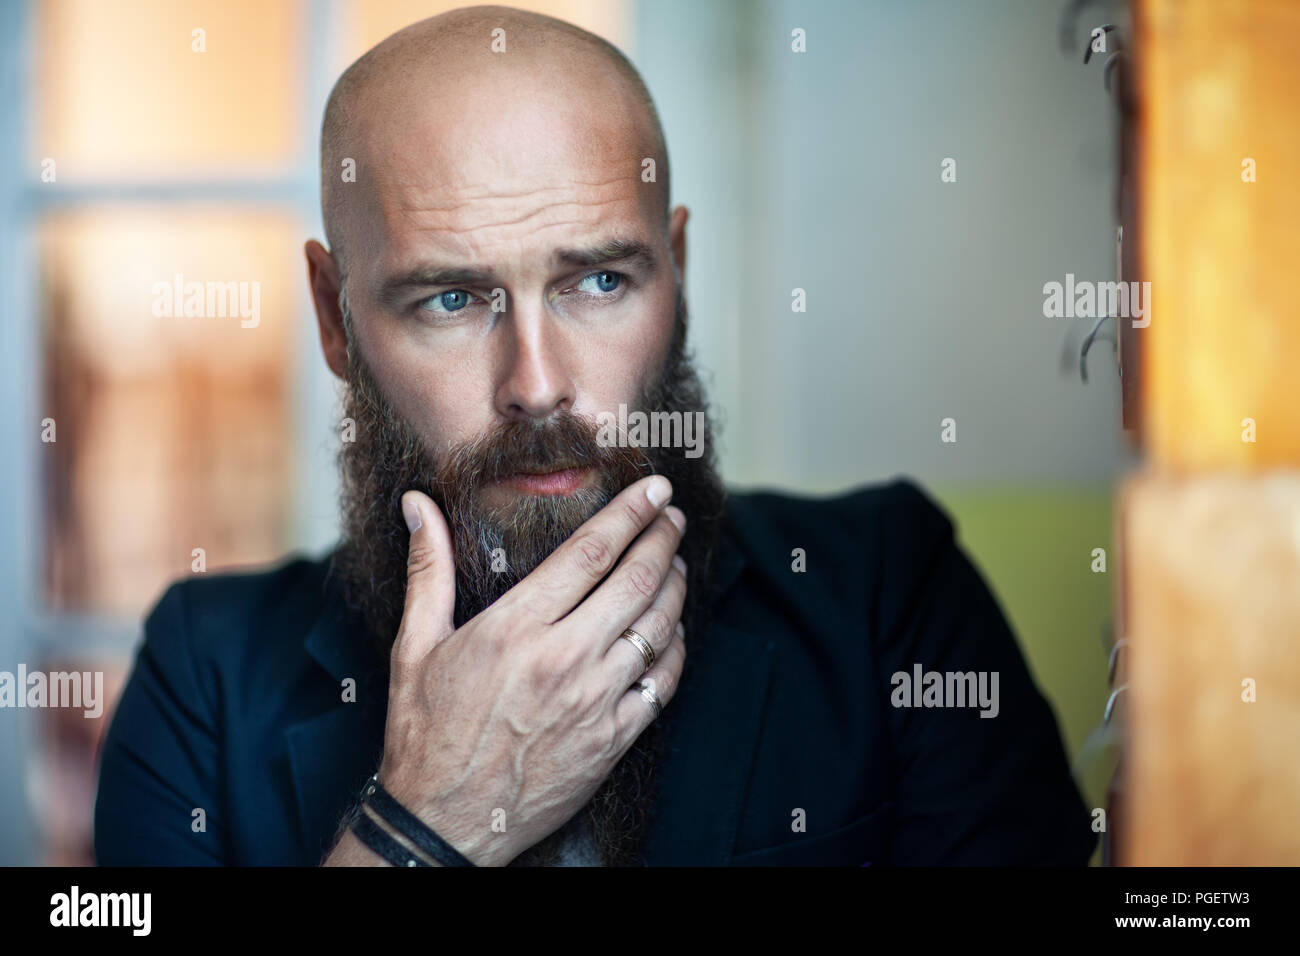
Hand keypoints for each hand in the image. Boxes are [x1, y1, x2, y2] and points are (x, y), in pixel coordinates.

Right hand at [376, 474, 687, 866]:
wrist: (442, 822)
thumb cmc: (425, 732)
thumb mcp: (415, 646)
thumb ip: (428, 569)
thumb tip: (418, 504)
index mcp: (515, 627)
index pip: (591, 551)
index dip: (630, 512)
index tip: (653, 489)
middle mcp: (562, 658)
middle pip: (636, 580)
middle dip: (664, 537)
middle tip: (675, 515)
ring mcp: (594, 700)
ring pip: (658, 627)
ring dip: (676, 587)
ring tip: (676, 563)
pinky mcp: (613, 739)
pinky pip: (663, 684)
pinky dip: (676, 649)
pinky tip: (673, 630)